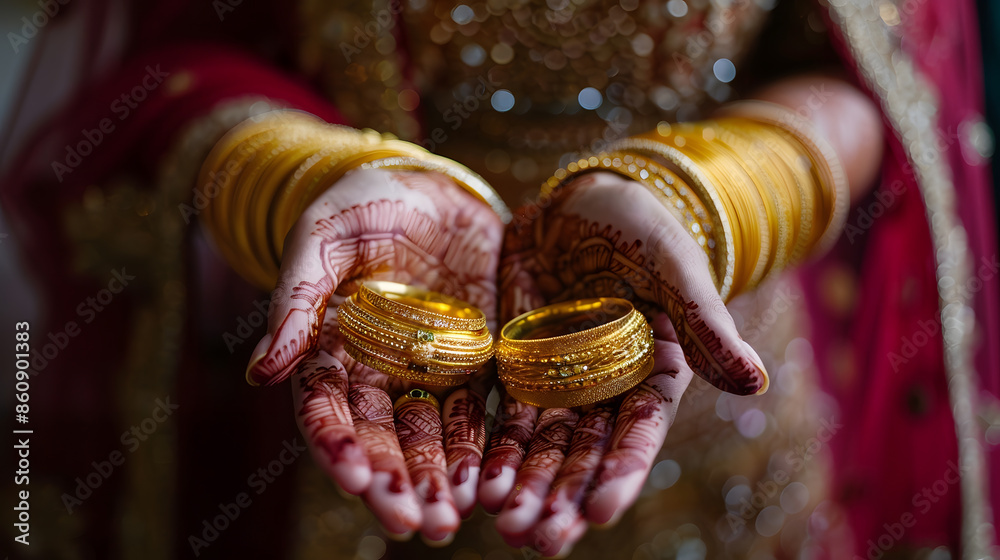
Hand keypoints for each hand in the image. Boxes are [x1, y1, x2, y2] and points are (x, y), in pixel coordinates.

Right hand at [244, 168, 502, 542]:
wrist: (433, 187)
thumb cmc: (364, 201)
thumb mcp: (325, 236)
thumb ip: (297, 298)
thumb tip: (260, 371)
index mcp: (331, 347)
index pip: (327, 406)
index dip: (337, 442)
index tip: (354, 476)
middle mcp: (377, 371)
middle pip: (380, 436)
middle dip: (393, 480)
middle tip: (408, 522)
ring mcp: (429, 369)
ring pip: (430, 435)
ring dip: (437, 479)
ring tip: (447, 519)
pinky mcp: (476, 359)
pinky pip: (480, 409)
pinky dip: (482, 447)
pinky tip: (486, 482)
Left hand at [480, 171, 766, 554]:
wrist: (582, 200)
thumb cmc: (640, 226)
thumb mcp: (674, 267)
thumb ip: (705, 324)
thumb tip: (755, 382)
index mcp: (654, 371)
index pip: (639, 431)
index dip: (621, 472)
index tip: (599, 512)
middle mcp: (607, 387)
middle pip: (586, 452)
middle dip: (562, 497)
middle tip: (538, 540)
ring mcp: (561, 378)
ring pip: (543, 444)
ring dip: (525, 486)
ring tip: (504, 527)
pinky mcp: (519, 362)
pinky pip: (506, 412)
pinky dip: (494, 447)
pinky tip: (478, 483)